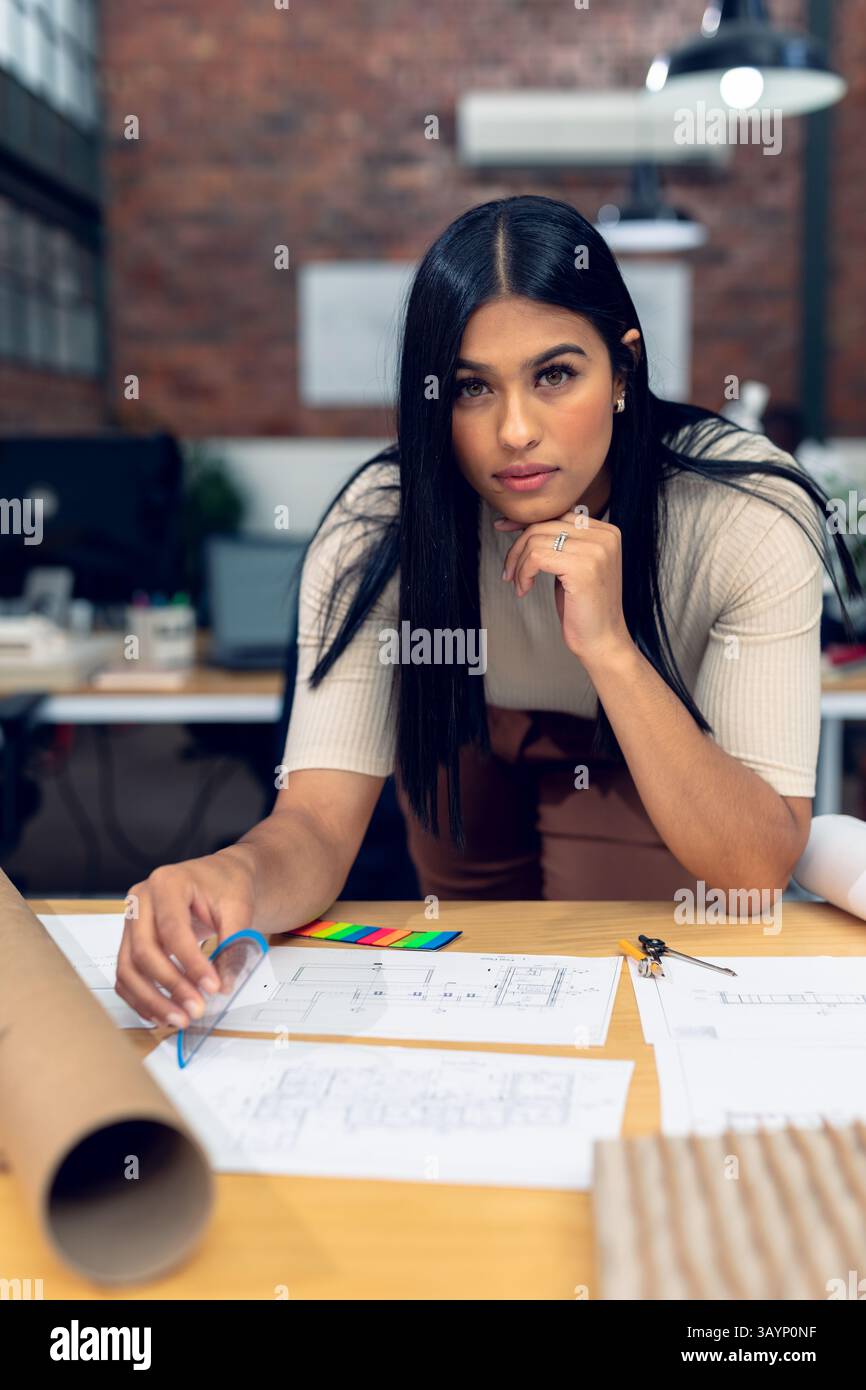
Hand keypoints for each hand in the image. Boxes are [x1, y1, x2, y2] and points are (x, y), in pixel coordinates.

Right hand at [116, 846, 256, 1028]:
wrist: (219, 877)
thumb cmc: (225, 884)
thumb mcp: (238, 907)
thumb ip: (233, 945)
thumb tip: (223, 983)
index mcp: (167, 883)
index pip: (172, 930)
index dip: (191, 963)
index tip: (212, 987)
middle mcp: (142, 900)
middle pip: (143, 951)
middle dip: (170, 987)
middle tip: (195, 1009)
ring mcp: (132, 921)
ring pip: (128, 968)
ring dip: (152, 1000)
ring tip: (179, 1019)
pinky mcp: (130, 940)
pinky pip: (126, 975)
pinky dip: (140, 999)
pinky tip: (161, 1014)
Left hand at [495, 508, 631, 665]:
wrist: (602, 641)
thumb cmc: (584, 608)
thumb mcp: (572, 566)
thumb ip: (558, 541)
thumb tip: (523, 522)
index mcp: (606, 532)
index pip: (557, 513)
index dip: (526, 522)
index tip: (504, 528)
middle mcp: (605, 536)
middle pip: (544, 524)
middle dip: (517, 547)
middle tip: (509, 571)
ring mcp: (596, 550)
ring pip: (535, 540)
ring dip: (518, 565)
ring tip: (519, 584)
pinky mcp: (582, 567)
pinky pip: (535, 558)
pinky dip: (522, 574)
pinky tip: (524, 589)